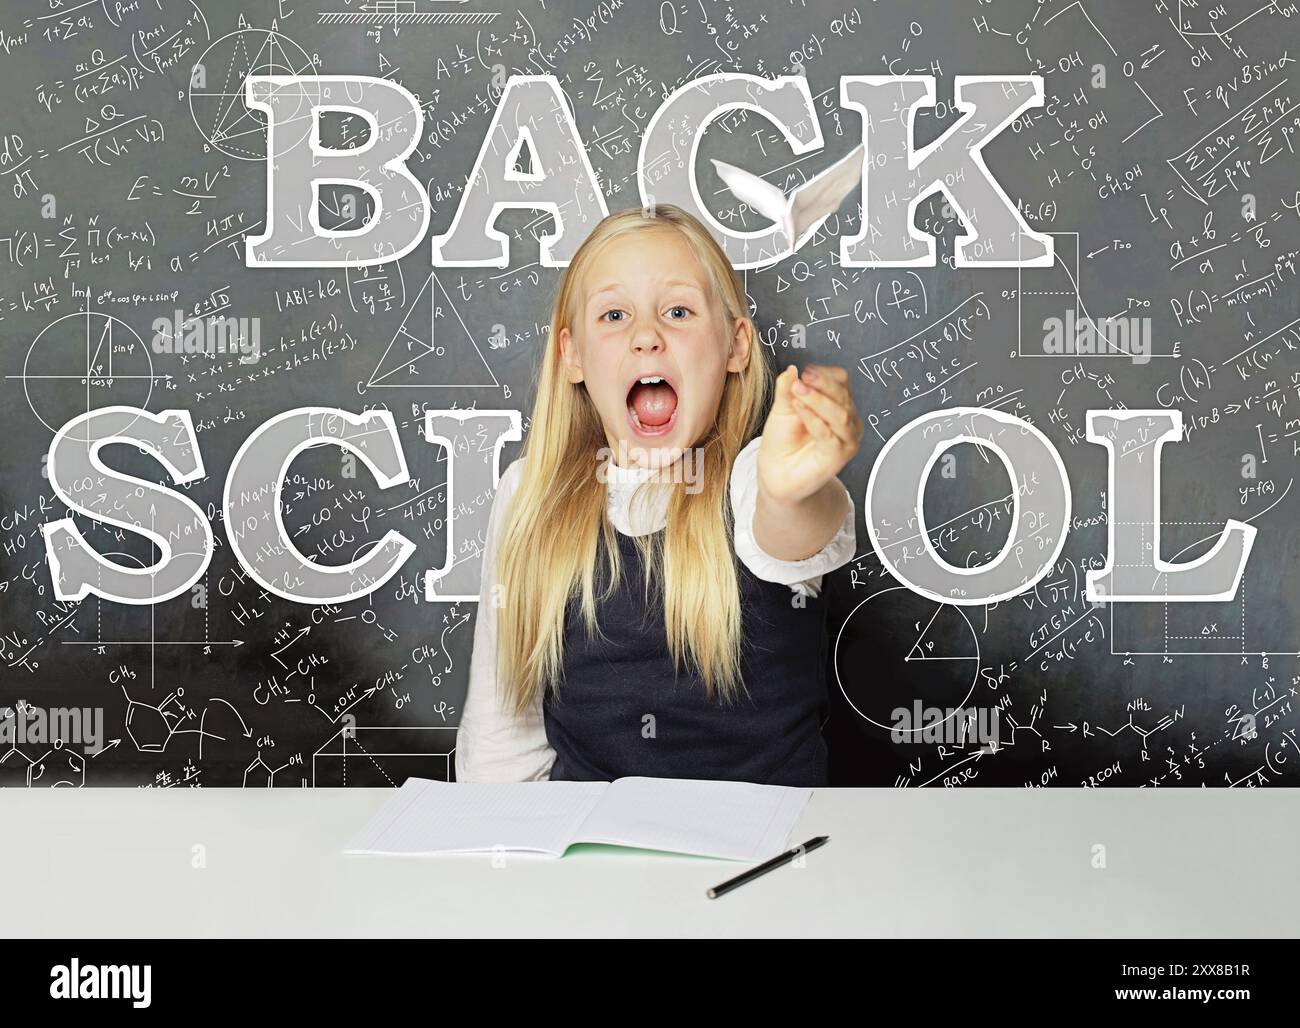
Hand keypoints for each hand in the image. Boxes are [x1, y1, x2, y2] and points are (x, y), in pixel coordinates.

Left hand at [758, 363, 862, 504]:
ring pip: (839, 414)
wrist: (776, 471)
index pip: (841, 381)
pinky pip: (829, 435)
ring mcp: (846, 439)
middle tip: (801, 379)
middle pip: (842, 395)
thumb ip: (787, 388)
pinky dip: (814, 419)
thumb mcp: (782, 408)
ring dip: (818, 400)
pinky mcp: (838, 456)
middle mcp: (847, 420)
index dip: (824, 374)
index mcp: (838, 404)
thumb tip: (791, 369)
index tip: (804, 371)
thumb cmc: (783, 440)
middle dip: (821, 385)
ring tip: (797, 391)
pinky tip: (800, 409)